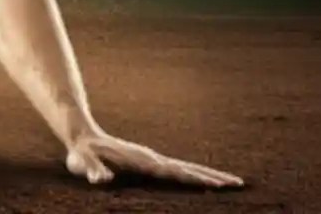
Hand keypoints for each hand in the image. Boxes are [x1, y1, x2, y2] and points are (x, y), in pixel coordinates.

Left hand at [65, 129, 243, 188]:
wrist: (82, 135)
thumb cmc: (82, 153)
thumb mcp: (83, 162)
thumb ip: (92, 171)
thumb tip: (101, 180)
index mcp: (141, 160)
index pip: (172, 171)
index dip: (193, 178)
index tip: (214, 184)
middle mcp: (151, 158)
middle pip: (188, 168)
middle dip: (213, 176)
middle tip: (238, 183)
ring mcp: (152, 159)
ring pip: (187, 168)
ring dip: (210, 175)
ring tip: (233, 182)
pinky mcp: (150, 162)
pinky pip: (178, 170)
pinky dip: (196, 175)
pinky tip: (207, 181)